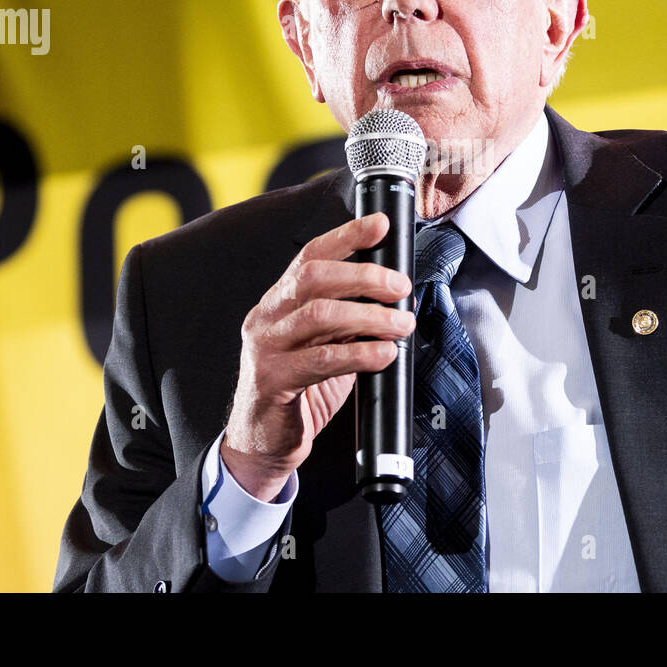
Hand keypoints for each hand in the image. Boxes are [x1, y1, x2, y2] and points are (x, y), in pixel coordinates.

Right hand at [221, 213, 413, 501]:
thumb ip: (349, 318)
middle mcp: (266, 317)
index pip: (311, 256)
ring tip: (402, 323)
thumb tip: (395, 294)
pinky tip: (384, 355)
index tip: (381, 224)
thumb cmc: (302, 388)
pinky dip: (359, 354)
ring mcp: (265, 348)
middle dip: (364, 276)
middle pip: (314, 278)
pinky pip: (319, 360)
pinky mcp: (271, 380)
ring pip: (319, 316)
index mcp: (279, 301)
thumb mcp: (325, 343)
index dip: (347, 236)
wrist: (265, 441)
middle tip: (400, 286)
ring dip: (369, 316)